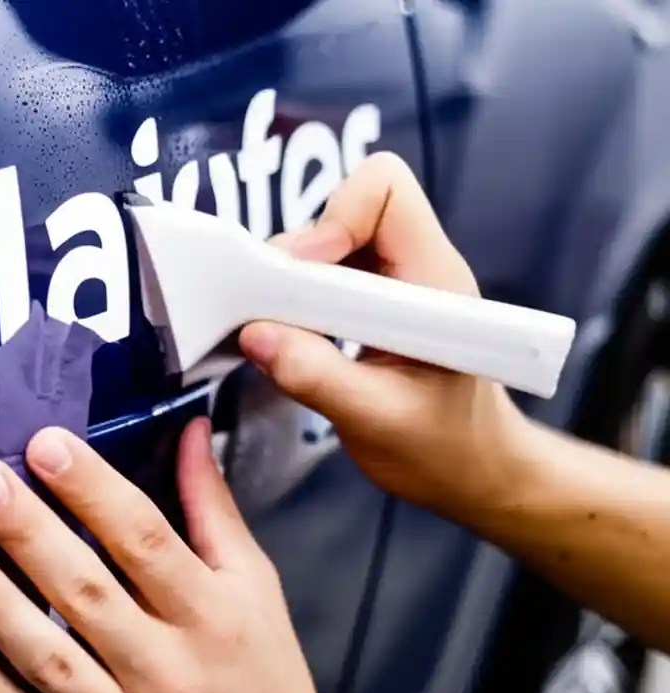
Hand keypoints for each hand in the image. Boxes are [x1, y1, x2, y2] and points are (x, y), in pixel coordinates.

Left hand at [0, 419, 323, 692]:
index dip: (93, 490)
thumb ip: (214, 511)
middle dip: (30, 534)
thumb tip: (187, 430)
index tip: (46, 444)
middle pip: (88, 591)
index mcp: (208, 613)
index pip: (145, 539)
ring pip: (53, 658)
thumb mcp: (254, 589)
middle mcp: (165, 664)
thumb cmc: (261, 674)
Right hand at [238, 152, 529, 513]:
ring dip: (290, 277)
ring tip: (277, 329)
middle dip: (299, 252)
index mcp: (433, 278)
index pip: (387, 190)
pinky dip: (291, 295)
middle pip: (345, 207)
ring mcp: (387, 280)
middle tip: (273, 310)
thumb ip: (318, 377)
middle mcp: (411, 265)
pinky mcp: (364, 300)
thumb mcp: (377, 421)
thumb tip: (255, 334)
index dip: (336, 216)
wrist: (469, 471)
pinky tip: (287, 337)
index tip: (301, 272)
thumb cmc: (442, 448)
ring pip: (323, 237)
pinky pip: (318, 272)